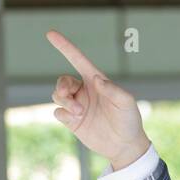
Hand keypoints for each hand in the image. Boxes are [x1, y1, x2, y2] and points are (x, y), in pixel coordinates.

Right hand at [45, 30, 150, 169]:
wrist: (125, 146)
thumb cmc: (129, 120)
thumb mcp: (126, 103)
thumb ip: (113, 90)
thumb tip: (96, 79)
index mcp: (96, 81)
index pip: (77, 59)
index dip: (64, 46)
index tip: (50, 33)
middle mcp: (84, 91)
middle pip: (62, 81)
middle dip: (63, 87)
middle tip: (72, 99)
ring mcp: (77, 106)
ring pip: (58, 96)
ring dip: (64, 102)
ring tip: (78, 113)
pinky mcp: (73, 121)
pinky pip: (58, 112)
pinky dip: (63, 114)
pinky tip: (74, 120)